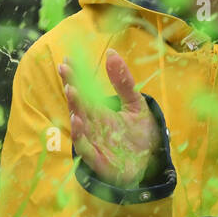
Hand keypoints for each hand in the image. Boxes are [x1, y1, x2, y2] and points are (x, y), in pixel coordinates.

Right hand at [59, 49, 161, 188]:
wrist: (152, 164)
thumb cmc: (140, 134)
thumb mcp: (135, 103)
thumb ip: (123, 81)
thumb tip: (111, 53)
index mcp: (100, 112)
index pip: (84, 92)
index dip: (74, 77)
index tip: (67, 60)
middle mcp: (93, 126)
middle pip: (79, 105)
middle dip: (71, 87)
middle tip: (65, 70)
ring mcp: (95, 142)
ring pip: (80, 124)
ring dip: (74, 108)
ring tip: (72, 91)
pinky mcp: (99, 160)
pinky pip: (86, 149)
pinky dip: (80, 136)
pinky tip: (78, 122)